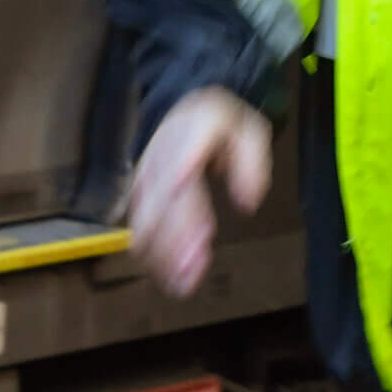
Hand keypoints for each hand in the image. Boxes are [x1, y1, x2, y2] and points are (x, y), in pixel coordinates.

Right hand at [120, 87, 271, 297]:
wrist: (183, 108)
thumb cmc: (219, 123)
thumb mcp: (250, 130)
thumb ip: (252, 163)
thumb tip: (248, 201)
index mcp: (191, 132)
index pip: (185, 163)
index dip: (186, 194)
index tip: (198, 227)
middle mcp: (161, 156)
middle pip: (164, 201)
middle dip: (176, 239)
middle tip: (193, 271)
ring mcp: (146, 175)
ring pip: (146, 218)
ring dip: (162, 253)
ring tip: (183, 283)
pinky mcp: (139, 194)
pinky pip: (140, 226)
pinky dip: (153, 253)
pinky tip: (169, 276)